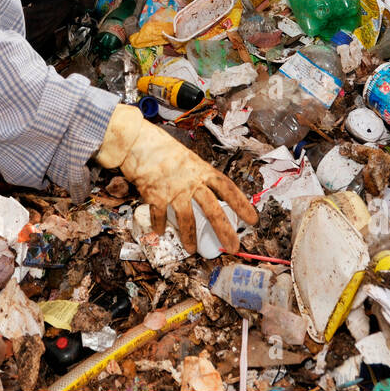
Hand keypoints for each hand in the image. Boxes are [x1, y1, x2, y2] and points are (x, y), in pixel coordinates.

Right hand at [97, 105, 256, 252]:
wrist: (137, 141)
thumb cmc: (161, 147)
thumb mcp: (186, 158)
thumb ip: (195, 175)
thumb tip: (202, 191)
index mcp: (202, 170)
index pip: (228, 189)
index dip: (242, 205)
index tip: (252, 220)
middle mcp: (191, 181)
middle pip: (213, 209)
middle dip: (224, 230)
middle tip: (233, 247)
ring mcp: (174, 189)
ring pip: (187, 219)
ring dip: (190, 237)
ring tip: (192, 249)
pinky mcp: (156, 195)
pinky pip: (160, 216)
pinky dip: (159, 226)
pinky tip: (160, 232)